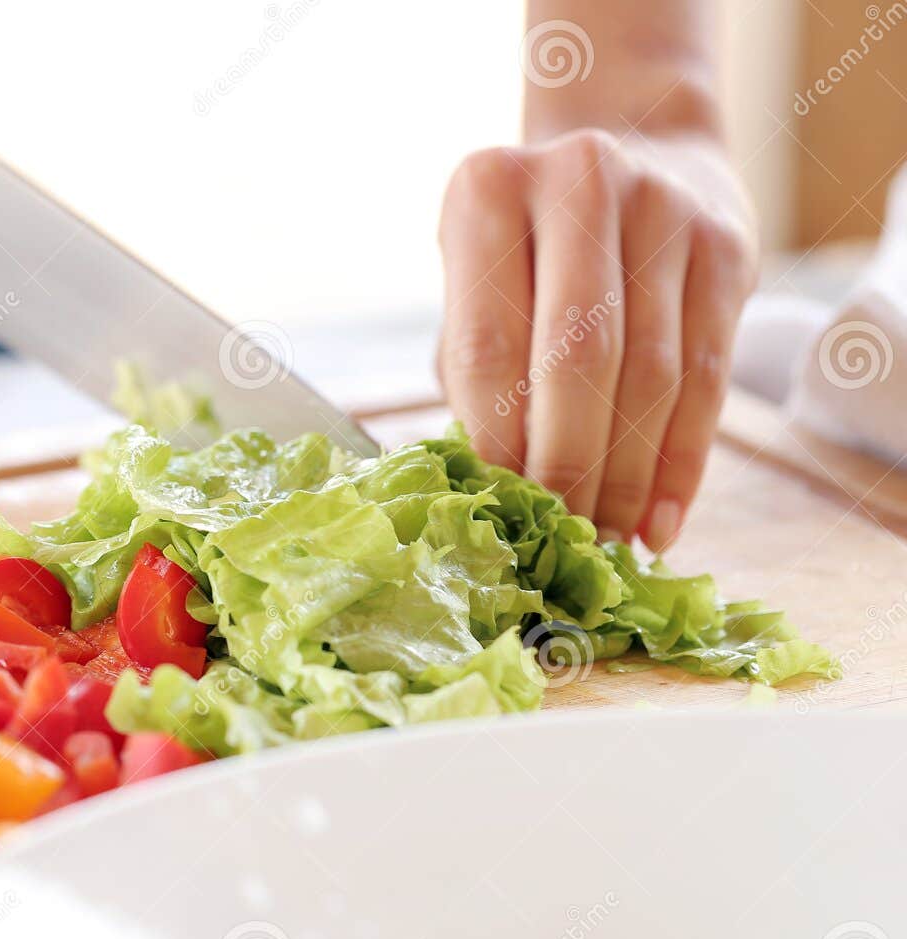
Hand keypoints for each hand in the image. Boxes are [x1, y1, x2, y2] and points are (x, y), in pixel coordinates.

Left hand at [436, 129, 756, 550]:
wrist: (632, 141)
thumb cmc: (527, 243)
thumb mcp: (474, 278)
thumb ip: (469, 368)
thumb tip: (482, 487)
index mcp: (488, 189)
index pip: (488, 341)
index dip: (495, 440)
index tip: (500, 510)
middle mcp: (579, 181)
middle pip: (577, 356)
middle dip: (568, 464)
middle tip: (559, 536)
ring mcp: (664, 206)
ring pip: (651, 372)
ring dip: (627, 475)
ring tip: (604, 539)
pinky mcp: (727, 244)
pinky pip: (709, 377)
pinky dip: (682, 462)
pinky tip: (660, 519)